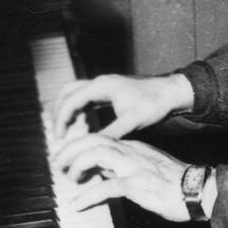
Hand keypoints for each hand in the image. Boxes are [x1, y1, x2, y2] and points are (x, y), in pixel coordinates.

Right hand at [52, 72, 193, 141]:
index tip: (59, 137)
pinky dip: (79, 110)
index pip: (71, 101)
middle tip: (56, 133)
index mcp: (101, 86)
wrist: (171, 93)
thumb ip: (111, 133)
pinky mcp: (110, 91)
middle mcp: (100, 82)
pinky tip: (82, 126)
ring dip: (67, 109)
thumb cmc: (153, 104)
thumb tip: (92, 145)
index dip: (61, 120)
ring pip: (75, 93)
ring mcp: (104, 85)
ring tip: (65, 131)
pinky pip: (86, 98)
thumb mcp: (132, 121)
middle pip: (66, 92)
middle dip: (58, 112)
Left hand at [53, 134, 190, 220]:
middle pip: (92, 140)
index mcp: (132, 148)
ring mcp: (134, 167)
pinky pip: (107, 187)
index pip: (98, 138)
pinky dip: (88, 195)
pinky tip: (78, 204)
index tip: (64, 156)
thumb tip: (100, 173)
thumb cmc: (174, 184)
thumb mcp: (143, 170)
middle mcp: (131, 152)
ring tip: (68, 178)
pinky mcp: (138, 185)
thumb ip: (122, 169)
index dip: (77, 145)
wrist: (198, 190)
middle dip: (70, 149)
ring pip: (97, 154)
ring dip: (77, 165)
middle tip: (57, 163)